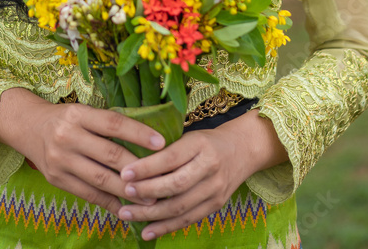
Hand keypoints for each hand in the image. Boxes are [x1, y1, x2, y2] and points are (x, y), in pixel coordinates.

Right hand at [0, 88, 164, 215]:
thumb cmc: (66, 119)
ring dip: (127, 191)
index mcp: (79, 114)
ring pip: (100, 179)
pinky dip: (109, 203)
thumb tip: (147, 138)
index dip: (138, 133)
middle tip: (161, 178)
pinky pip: (88, 194)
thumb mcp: (84, 111)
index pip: (113, 123)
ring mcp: (60, 161)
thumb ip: (108, 123)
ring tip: (149, 199)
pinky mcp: (57, 180)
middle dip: (138, 169)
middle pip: (109, 154)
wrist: (28, 128)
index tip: (161, 142)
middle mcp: (67, 136)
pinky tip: (126, 208)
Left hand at [114, 109, 288, 240]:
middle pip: (176, 184)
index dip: (147, 167)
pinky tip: (146, 231)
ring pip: (180, 207)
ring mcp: (215, 189)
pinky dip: (166, 228)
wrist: (243, 149)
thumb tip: (132, 164)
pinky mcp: (216, 205)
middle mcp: (210, 167)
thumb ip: (168, 149)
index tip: (125, 172)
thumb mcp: (190, 136)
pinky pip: (188, 220)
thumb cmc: (208, 141)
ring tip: (126, 214)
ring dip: (151, 214)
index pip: (171, 157)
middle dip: (147, 191)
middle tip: (125, 192)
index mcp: (201, 144)